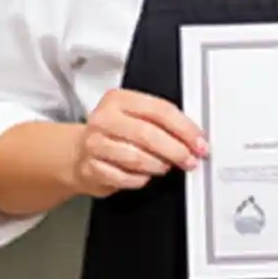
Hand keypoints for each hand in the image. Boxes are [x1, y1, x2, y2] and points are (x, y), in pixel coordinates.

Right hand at [72, 89, 208, 197]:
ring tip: (166, 166)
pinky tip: (144, 174)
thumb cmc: (114, 133)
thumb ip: (162, 121)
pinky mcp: (90, 168)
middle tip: (190, 159)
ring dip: (159, 165)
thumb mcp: (135, 116)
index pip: (159, 110)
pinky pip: (125, 178)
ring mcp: (94, 144)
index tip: (199, 141)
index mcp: (119, 99)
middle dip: (176, 150)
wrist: (78, 152)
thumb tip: (194, 136)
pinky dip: (141, 179)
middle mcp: (104, 119)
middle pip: (148, 134)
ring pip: (137, 158)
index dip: (184, 128)